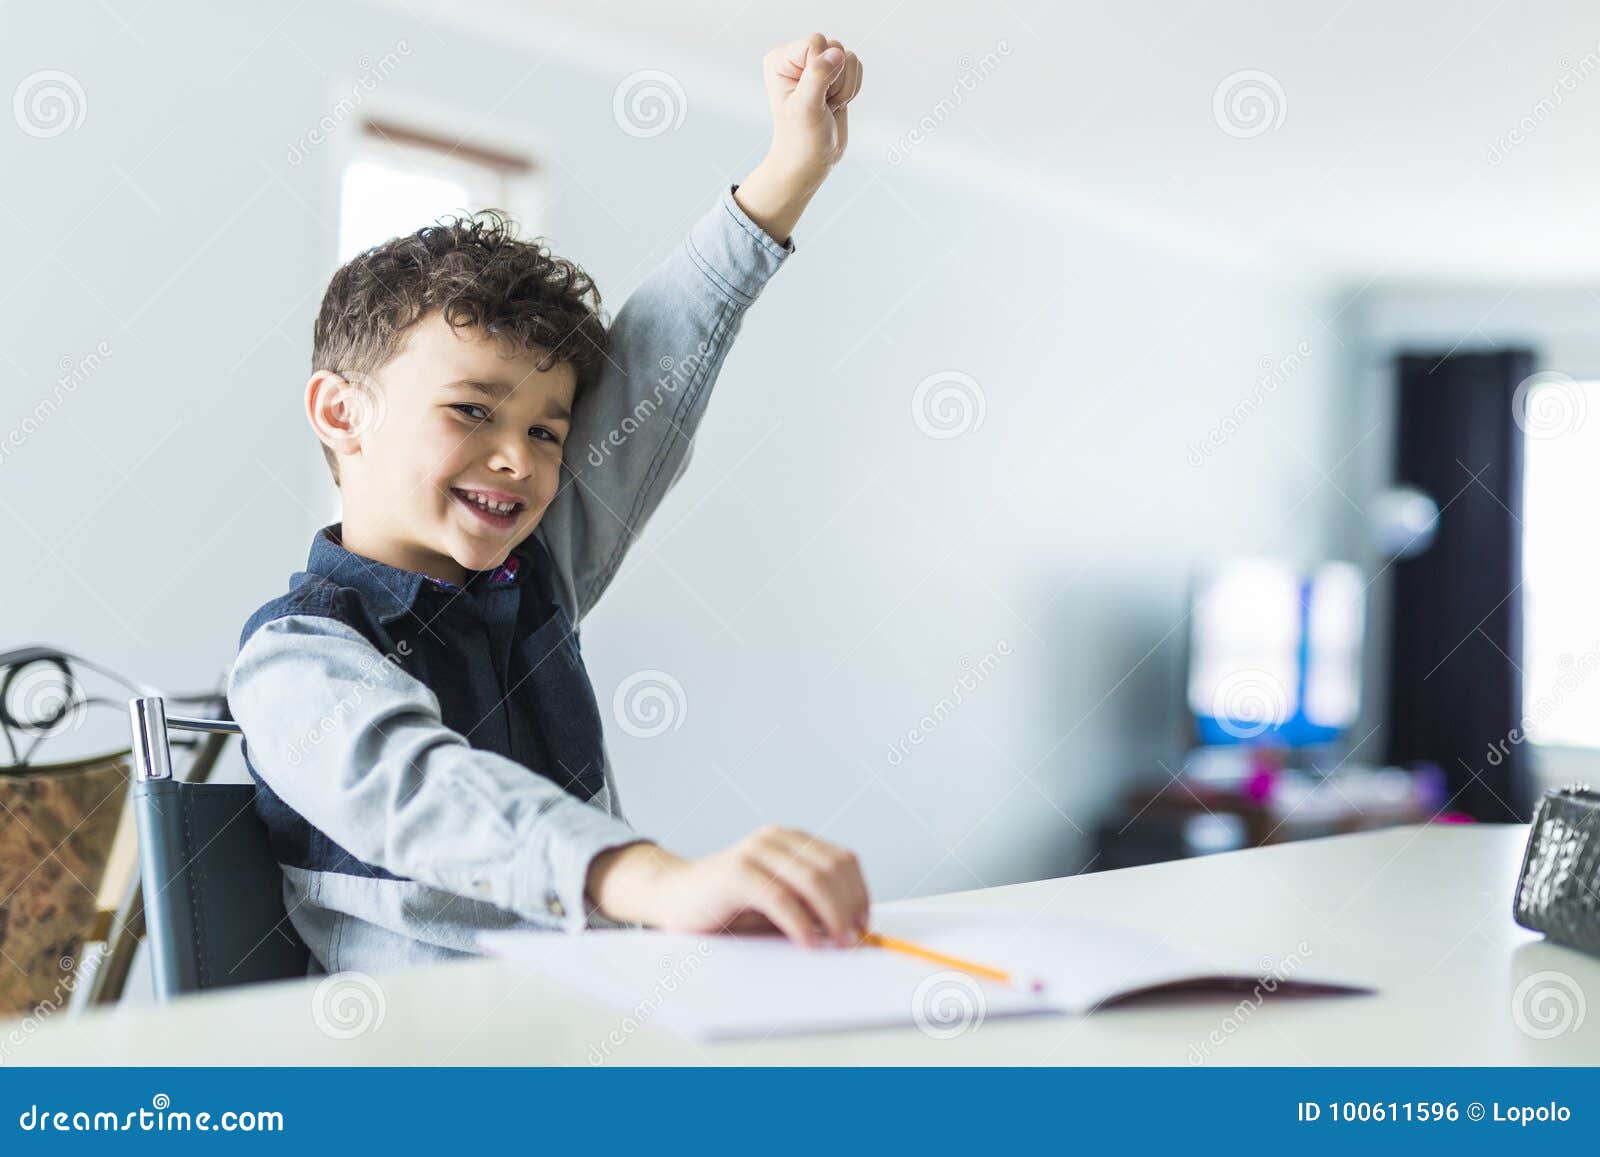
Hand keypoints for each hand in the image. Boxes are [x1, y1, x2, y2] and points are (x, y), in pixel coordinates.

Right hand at [585, 825, 870, 947]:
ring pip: (814, 881)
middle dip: (850, 908)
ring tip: (836, 944)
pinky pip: (781, 897)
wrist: (673, 896)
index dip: (860, 894)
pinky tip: (808, 942)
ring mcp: (755, 852)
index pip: (843, 860)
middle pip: (833, 869)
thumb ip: (809, 906)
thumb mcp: (777, 902)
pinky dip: (801, 924)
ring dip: (833, 917)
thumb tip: (852, 931)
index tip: (863, 926)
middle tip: (852, 941)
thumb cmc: (729, 906)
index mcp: (791, 840)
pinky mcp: (736, 872)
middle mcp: (776, 839)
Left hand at [733, 34, 863, 244]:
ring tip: (828, 105)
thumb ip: (818, 75)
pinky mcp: (834, 74)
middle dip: (836, 80)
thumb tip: (836, 52)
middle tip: (822, 104)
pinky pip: (856, 67)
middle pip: (835, 47)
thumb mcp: (806, 107)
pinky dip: (852, 89)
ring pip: (849, 58)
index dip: (823, 69)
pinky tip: (836, 104)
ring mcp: (817, 64)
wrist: (811, 160)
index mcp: (781, 59)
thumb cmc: (801, 138)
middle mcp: (798, 57)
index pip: (816, 42)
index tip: (813, 95)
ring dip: (845, 87)